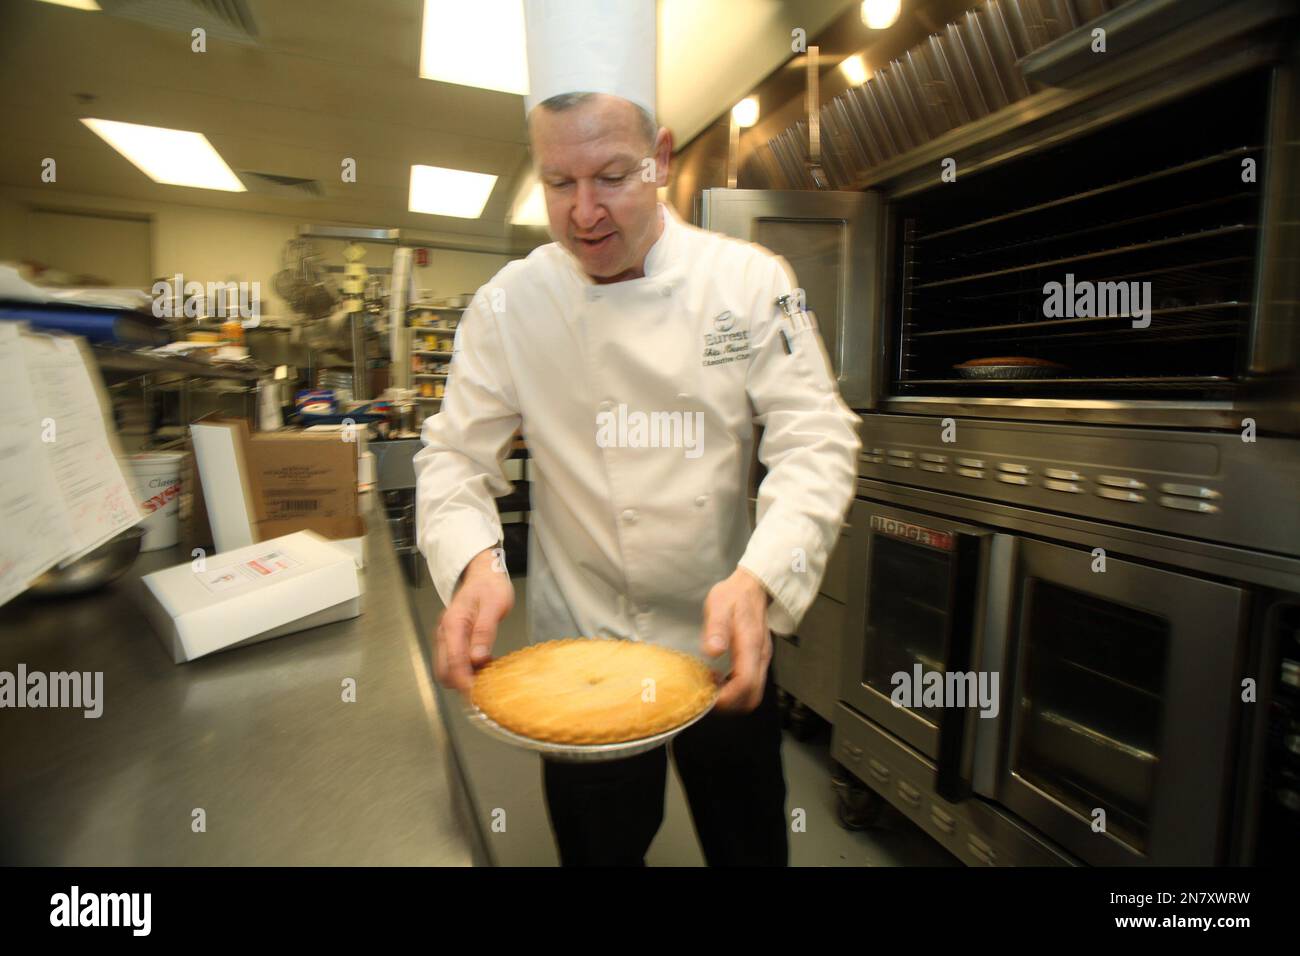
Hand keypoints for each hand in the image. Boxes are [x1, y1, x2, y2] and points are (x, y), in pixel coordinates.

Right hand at [434, 548, 513, 692]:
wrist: (482, 572)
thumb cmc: (489, 586)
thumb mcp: (494, 606)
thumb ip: (485, 632)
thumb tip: (478, 659)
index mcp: (453, 624)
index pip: (453, 662)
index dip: (463, 681)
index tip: (475, 694)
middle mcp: (445, 632)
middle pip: (444, 670)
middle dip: (460, 684)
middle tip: (483, 691)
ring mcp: (446, 636)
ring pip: (446, 668)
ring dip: (462, 678)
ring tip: (485, 679)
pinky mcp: (451, 638)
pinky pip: (453, 661)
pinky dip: (464, 670)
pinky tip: (482, 668)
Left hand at [700, 567, 772, 712]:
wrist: (752, 586)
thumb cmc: (733, 596)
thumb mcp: (718, 606)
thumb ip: (716, 628)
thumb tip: (713, 651)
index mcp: (751, 645)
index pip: (746, 684)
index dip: (727, 698)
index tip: (708, 698)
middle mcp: (760, 657)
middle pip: (752, 696)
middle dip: (730, 704)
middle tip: (707, 697)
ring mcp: (761, 659)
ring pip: (754, 694)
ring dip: (733, 699)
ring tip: (711, 689)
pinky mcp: (758, 659)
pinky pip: (752, 685)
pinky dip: (736, 691)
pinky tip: (719, 680)